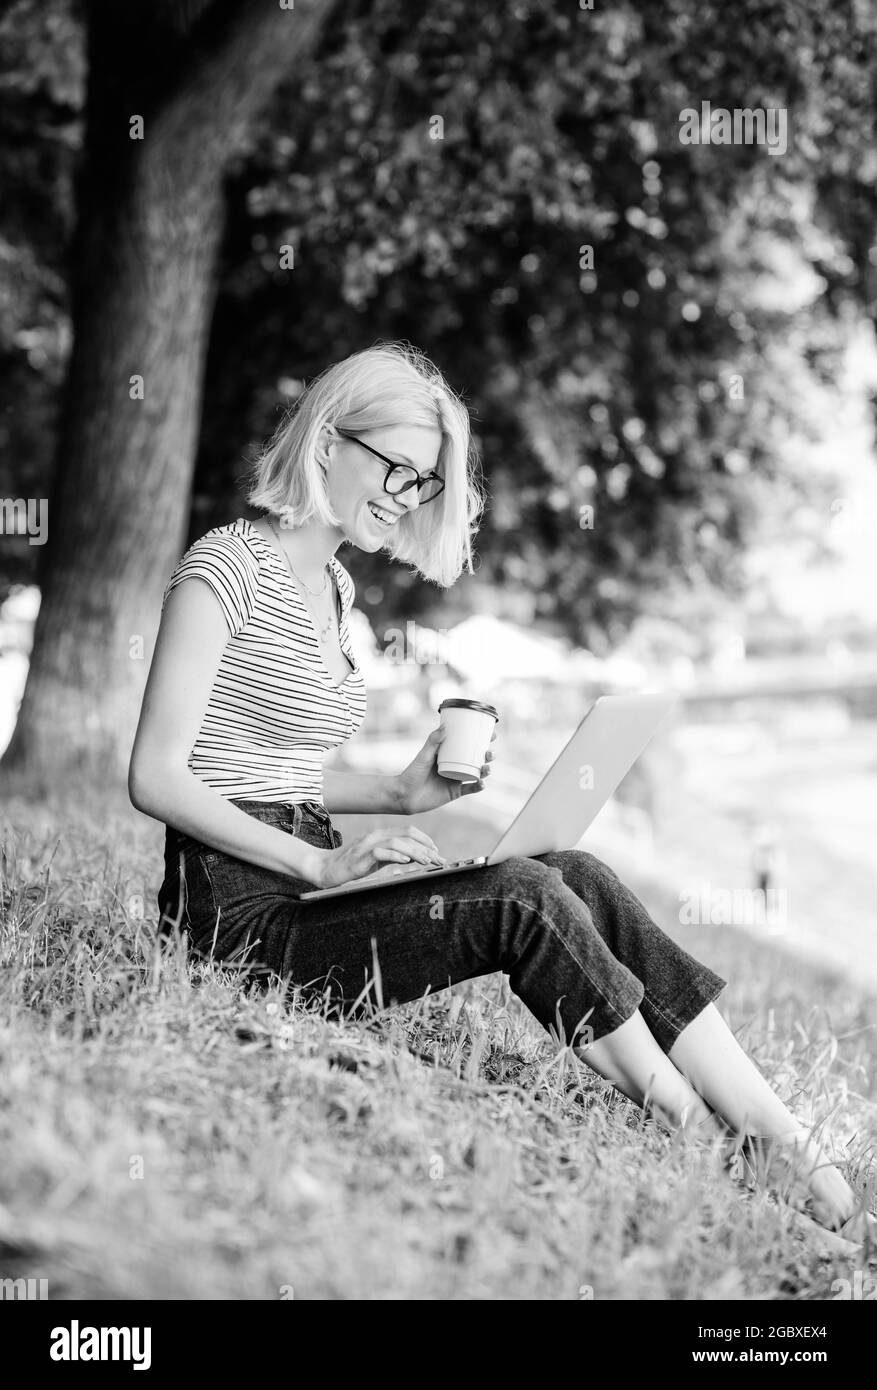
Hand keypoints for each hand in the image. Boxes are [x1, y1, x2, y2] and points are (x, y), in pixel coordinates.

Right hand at [311, 825, 447, 889]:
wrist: (325, 868)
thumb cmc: (352, 865)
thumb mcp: (377, 859)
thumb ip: (394, 855)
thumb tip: (413, 857)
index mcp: (381, 835)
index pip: (408, 831)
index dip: (425, 840)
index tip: (437, 852)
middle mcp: (376, 836)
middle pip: (406, 835)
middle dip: (426, 847)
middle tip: (439, 859)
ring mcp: (367, 845)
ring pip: (396, 841)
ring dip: (415, 851)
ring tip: (427, 860)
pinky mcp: (360, 857)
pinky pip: (380, 852)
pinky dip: (395, 855)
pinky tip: (405, 860)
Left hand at [395, 724, 495, 814]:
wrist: (404, 796)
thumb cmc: (412, 773)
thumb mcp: (424, 755)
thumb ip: (433, 741)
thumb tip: (445, 726)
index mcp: (449, 755)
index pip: (469, 745)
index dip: (481, 740)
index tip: (491, 734)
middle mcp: (455, 766)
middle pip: (476, 759)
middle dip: (487, 755)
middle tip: (489, 752)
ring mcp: (456, 780)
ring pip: (476, 773)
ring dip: (485, 770)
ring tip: (486, 767)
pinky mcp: (455, 793)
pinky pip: (470, 789)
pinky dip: (478, 786)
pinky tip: (482, 783)